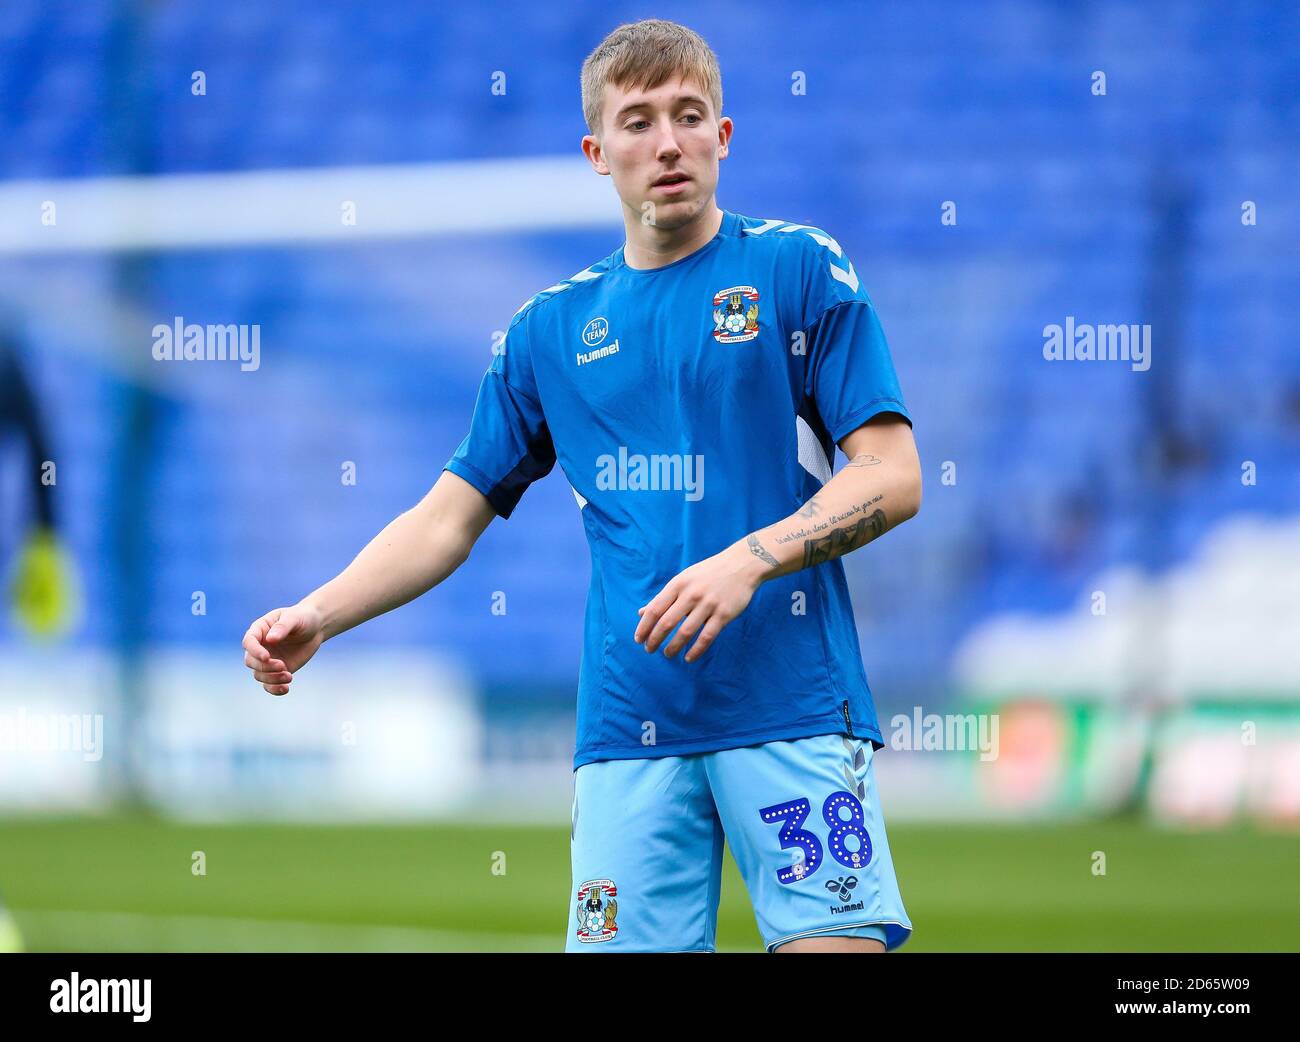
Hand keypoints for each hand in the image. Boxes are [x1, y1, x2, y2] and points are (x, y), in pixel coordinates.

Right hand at [242, 603, 325, 694]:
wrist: (315, 628)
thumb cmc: (303, 618)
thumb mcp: (294, 618)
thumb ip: (282, 627)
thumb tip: (270, 639)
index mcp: (259, 630)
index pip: (249, 642)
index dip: (255, 651)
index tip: (267, 657)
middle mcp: (260, 647)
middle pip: (251, 661)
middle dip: (265, 667)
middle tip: (283, 666)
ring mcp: (267, 660)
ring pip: (259, 675)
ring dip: (271, 679)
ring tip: (289, 676)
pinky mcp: (277, 671)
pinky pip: (269, 684)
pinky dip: (274, 689)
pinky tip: (285, 689)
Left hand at [633, 540, 764, 662]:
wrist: (742, 564)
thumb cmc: (708, 574)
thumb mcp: (683, 580)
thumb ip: (663, 597)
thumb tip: (641, 613)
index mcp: (678, 584)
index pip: (655, 609)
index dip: (644, 627)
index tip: (638, 639)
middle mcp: (691, 594)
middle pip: (667, 622)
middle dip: (655, 639)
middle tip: (649, 650)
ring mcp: (708, 604)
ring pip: (685, 632)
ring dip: (673, 647)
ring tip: (667, 655)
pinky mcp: (724, 614)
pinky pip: (707, 637)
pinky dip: (696, 650)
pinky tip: (688, 658)